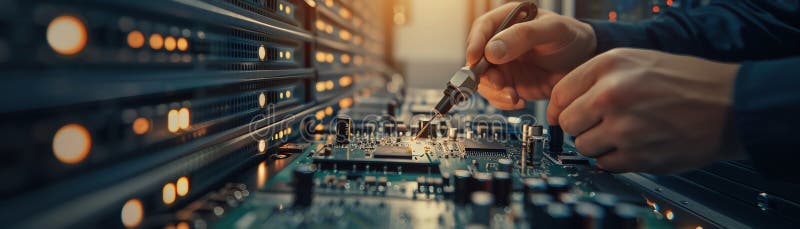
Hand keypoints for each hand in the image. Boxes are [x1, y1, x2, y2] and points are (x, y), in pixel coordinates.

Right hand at [466, 3, 596, 109]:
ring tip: (513, 96)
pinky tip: (519, 101)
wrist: (584, 64)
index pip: (482, 28)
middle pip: (477, 58)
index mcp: (507, 21)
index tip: (475, 58)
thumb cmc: (571, 38)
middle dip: (484, 75)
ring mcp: (503, 65)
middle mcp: (500, 43)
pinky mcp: (509, 83)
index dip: (475, 43)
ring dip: (494, 92)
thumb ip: (523, 36)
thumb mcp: (553, 31)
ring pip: (483, 80)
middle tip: (499, 84)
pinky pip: (496, 95)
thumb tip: (491, 50)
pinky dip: (503, 101)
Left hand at [547, 48, 745, 172]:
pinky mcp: (638, 156)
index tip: (562, 115)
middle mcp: (612, 95)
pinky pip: (605, 164)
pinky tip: (635, 145)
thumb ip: (596, 78)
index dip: (559, 108)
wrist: (731, 105)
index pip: (559, 94)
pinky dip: (615, 159)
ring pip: (583, 146)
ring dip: (597, 144)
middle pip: (567, 122)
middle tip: (599, 123)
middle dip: (580, 126)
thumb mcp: (636, 60)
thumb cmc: (687, 81)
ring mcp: (624, 128)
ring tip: (623, 133)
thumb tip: (562, 104)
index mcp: (609, 66)